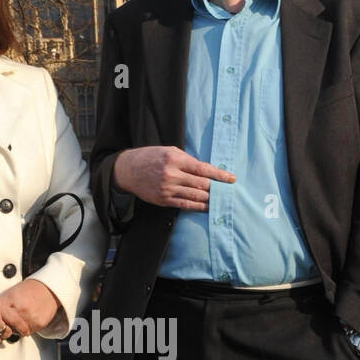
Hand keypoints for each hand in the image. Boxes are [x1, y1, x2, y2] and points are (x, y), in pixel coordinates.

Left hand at [0, 279, 61, 335]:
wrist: (48, 289)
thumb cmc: (28, 291)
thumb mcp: (12, 293)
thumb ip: (1, 304)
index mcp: (10, 300)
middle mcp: (19, 309)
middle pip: (6, 326)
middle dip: (5, 327)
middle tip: (6, 325)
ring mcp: (29, 317)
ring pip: (16, 331)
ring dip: (16, 329)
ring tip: (19, 321)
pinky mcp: (38, 323)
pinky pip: (28, 332)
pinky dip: (26, 329)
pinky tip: (28, 320)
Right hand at [112, 145, 235, 209]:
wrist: (128, 170)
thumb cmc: (151, 157)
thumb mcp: (169, 151)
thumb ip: (187, 160)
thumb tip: (207, 170)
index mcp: (175, 159)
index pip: (203, 168)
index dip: (219, 175)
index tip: (231, 179)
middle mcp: (172, 174)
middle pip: (201, 184)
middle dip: (217, 188)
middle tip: (228, 191)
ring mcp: (167, 189)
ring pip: (195, 196)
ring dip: (210, 199)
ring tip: (221, 200)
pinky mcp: (164, 200)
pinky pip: (185, 205)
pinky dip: (199, 207)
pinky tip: (208, 207)